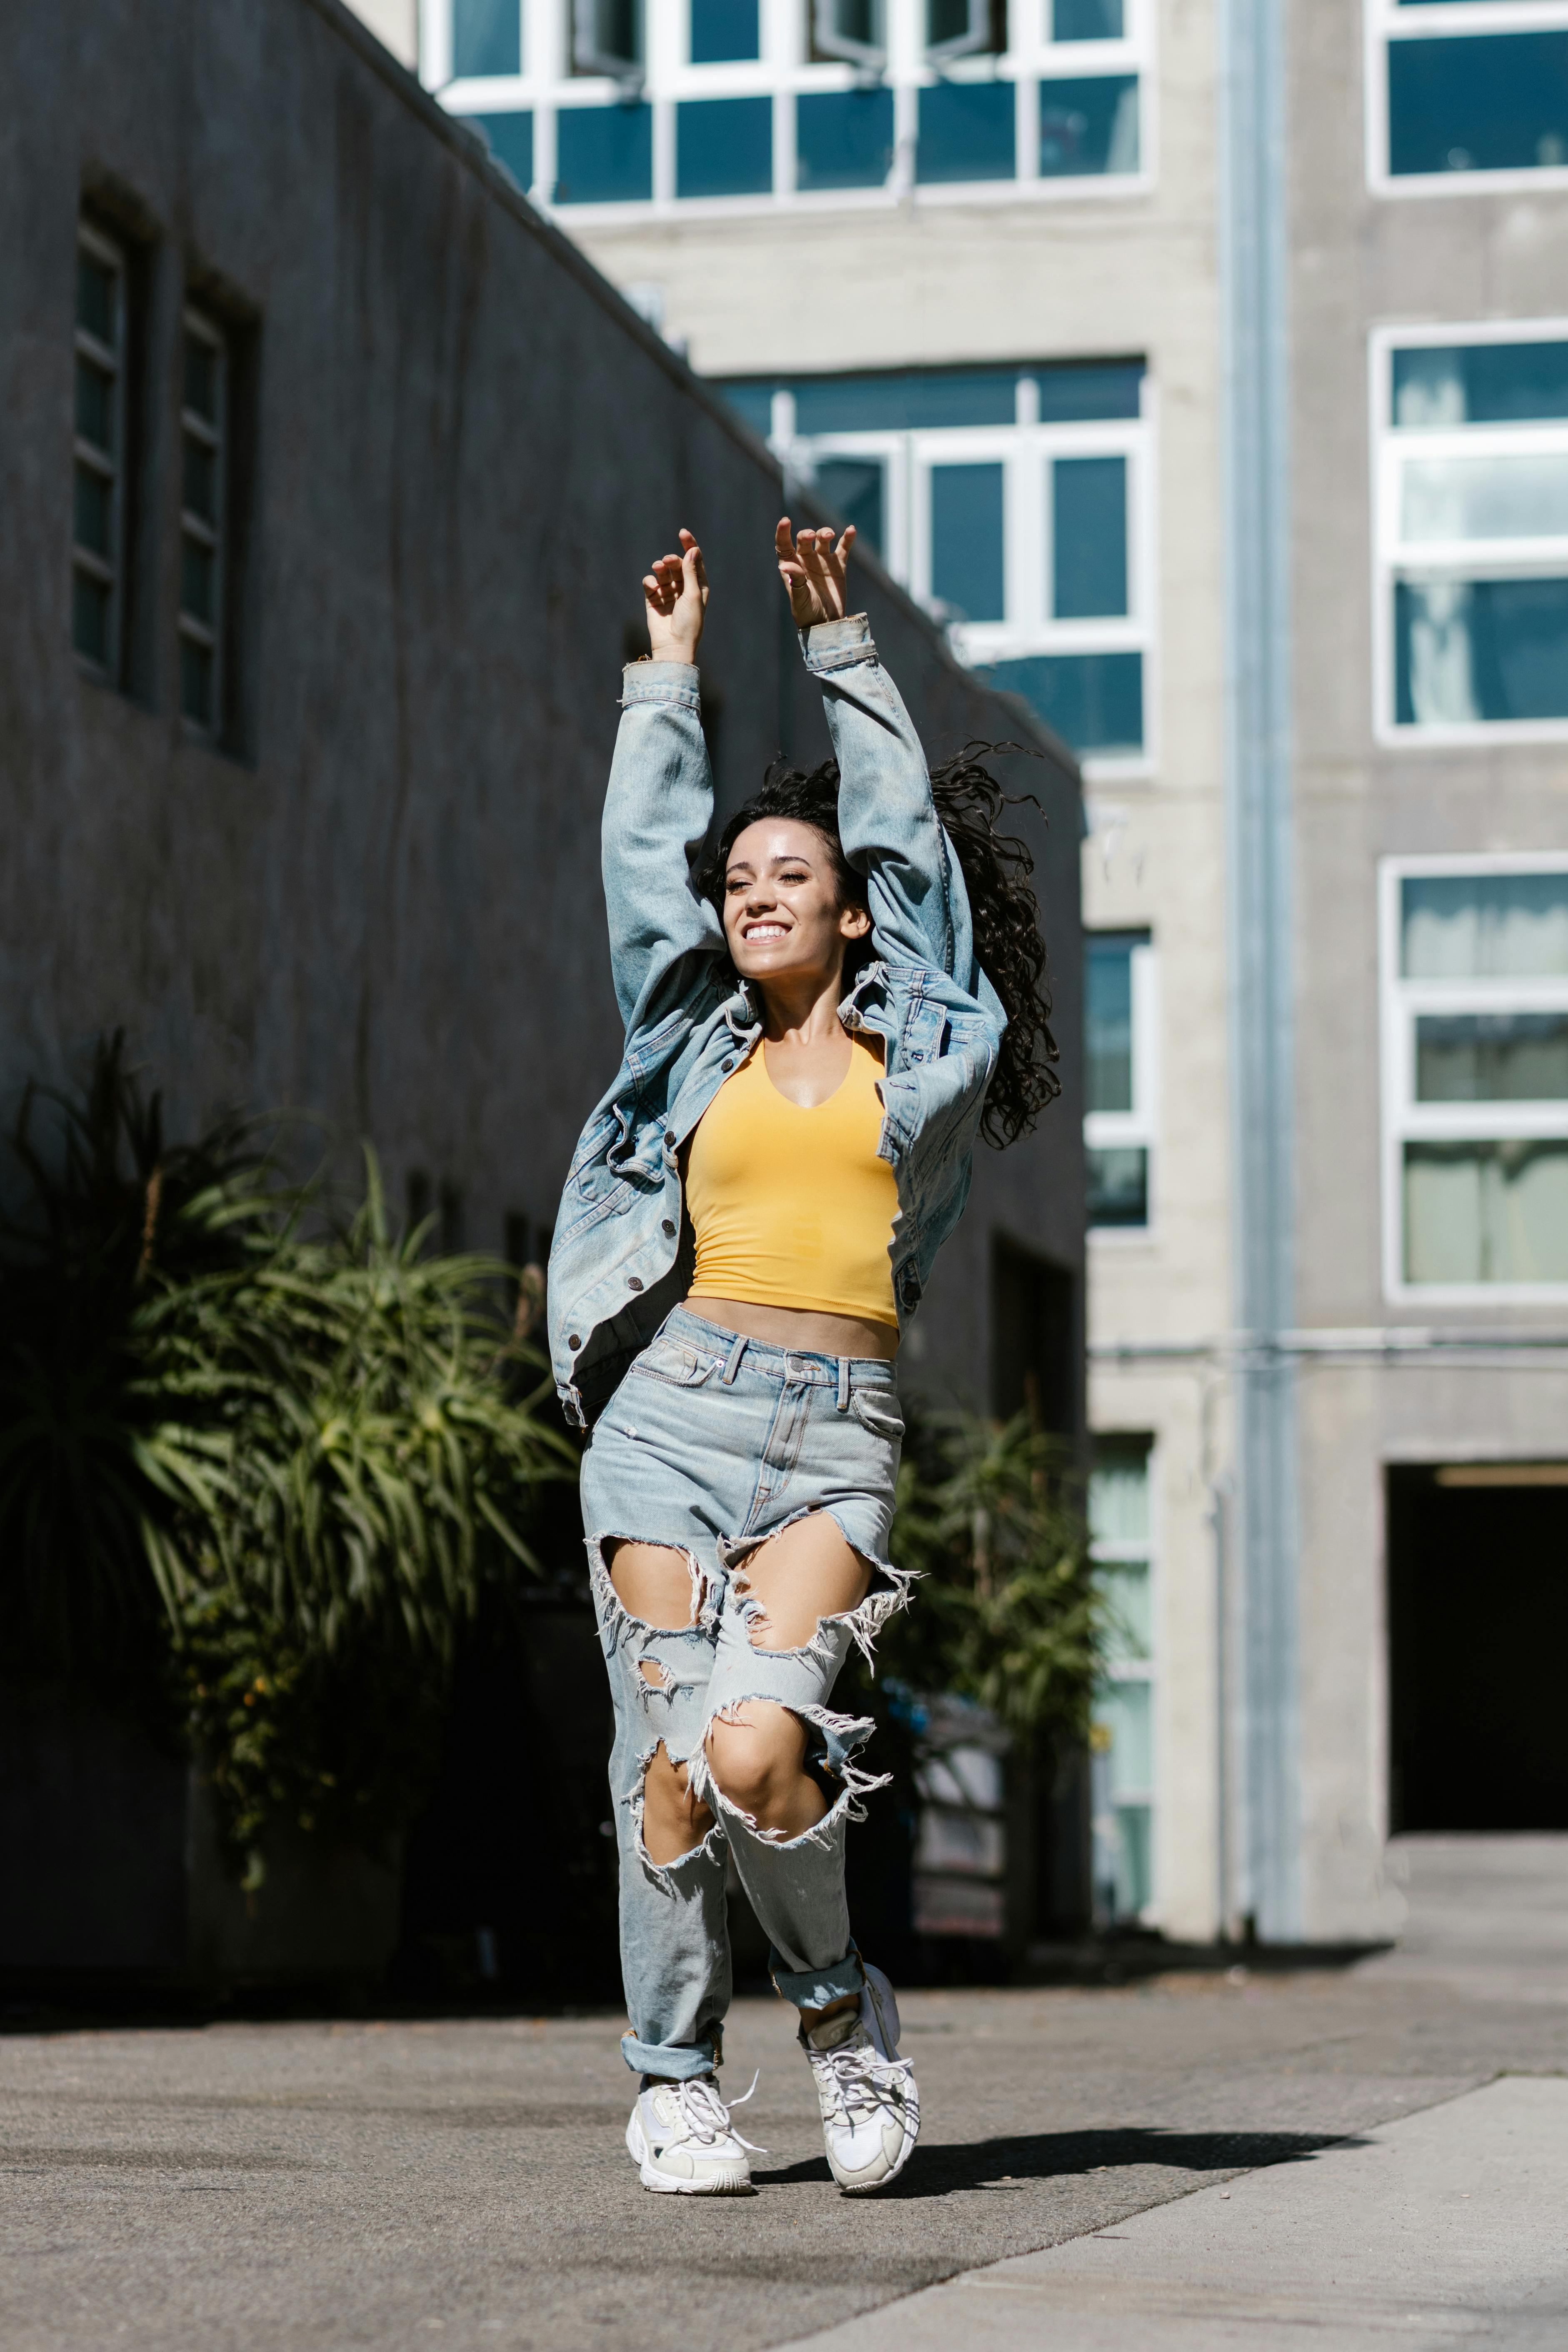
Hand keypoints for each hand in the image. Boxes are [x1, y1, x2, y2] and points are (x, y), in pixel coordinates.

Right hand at [643, 529, 707, 663]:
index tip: (682, 532)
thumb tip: (693, 550)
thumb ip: (691, 572)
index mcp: (698, 587)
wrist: (673, 646)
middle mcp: (683, 589)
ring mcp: (668, 594)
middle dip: (672, 559)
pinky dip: (650, 582)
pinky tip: (652, 587)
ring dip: (660, 567)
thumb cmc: (689, 623)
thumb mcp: (693, 595)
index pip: (694, 561)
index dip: (689, 546)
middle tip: (668, 561)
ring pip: (663, 572)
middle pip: (677, 565)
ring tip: (658, 568)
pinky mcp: (654, 600)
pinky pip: (650, 584)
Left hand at [775, 519, 854, 629]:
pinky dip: (848, 538)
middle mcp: (805, 559)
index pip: (784, 544)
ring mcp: (822, 561)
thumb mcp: (799, 597)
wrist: (827, 624)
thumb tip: (785, 565)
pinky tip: (851, 530)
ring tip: (830, 535)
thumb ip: (795, 580)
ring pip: (823, 539)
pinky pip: (843, 548)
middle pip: (805, 539)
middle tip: (812, 537)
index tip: (786, 521)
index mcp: (791, 566)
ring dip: (825, 533)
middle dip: (807, 534)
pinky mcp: (838, 565)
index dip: (783, 532)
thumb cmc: (807, 612)